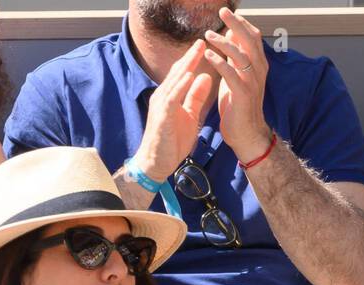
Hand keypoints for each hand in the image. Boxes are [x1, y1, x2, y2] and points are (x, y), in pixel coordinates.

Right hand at [133, 40, 212, 181]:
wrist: (157, 164)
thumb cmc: (172, 142)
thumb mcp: (190, 115)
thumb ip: (195, 96)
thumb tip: (205, 76)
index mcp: (171, 96)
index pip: (182, 73)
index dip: (193, 59)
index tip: (206, 46)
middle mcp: (163, 97)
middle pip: (178, 72)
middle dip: (190, 57)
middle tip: (202, 40)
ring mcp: (161, 106)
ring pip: (174, 81)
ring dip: (186, 65)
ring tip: (197, 51)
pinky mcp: (162, 116)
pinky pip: (171, 97)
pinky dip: (180, 86)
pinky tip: (189, 75)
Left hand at [204, 8, 271, 162]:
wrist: (246, 134)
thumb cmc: (239, 105)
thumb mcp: (237, 76)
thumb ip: (235, 56)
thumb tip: (230, 33)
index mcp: (259, 64)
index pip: (253, 36)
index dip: (241, 22)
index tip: (227, 12)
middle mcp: (259, 70)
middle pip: (250, 39)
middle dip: (235, 23)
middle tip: (221, 11)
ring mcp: (253, 82)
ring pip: (241, 55)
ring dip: (223, 42)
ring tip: (208, 34)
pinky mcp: (244, 95)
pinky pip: (232, 74)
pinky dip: (219, 63)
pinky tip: (208, 55)